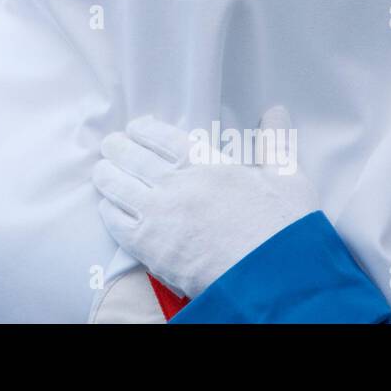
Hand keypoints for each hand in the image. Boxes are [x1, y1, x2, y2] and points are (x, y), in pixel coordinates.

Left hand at [93, 106, 316, 298]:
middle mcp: (176, 183)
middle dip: (117, 148)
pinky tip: (107, 207)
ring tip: (101, 170)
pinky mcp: (150, 247)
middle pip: (132, 157)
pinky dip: (108, 211)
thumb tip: (275, 112)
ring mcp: (159, 214)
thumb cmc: (285, 229)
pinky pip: (117, 223)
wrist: (273, 279)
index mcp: (206, 163)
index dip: (142, 130)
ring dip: (106, 175)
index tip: (135, 129)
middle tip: (110, 144)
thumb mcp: (288, 178)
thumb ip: (275, 143)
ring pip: (118, 186)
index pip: (161, 136)